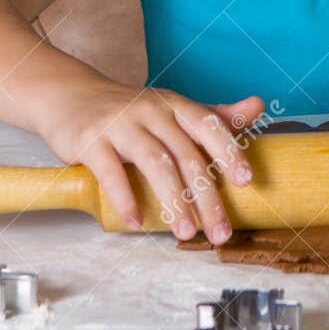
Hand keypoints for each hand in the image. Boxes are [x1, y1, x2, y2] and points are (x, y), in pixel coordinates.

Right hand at [38, 80, 264, 241]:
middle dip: (207, 196)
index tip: (246, 181)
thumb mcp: (172, 109)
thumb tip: (259, 105)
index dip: (228, 151)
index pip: (208, 124)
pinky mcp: (91, 140)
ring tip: (186, 234)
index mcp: (175, 105)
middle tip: (220, 232)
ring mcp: (120, 123)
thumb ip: (214, 115)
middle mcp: (151, 110)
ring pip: (154, 163)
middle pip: (185, 154)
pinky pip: (110, 172)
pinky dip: (125, 199)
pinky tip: (136, 222)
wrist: (70, 95)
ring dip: (173, 201)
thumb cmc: (130, 111)